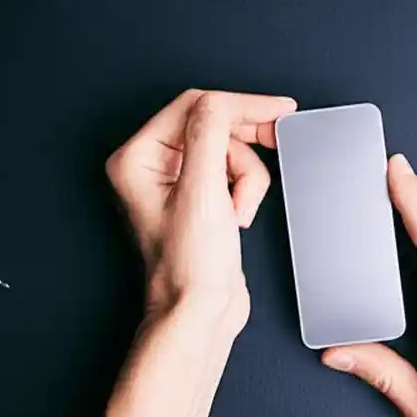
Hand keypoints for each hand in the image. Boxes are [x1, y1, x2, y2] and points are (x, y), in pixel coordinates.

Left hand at [106, 90, 295, 338]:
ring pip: (229, 151)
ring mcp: (175, 183)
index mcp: (138, 158)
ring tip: (240, 210)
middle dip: (244, 146)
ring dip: (246, 178)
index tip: (277, 109)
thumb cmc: (189, 267)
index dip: (240, 105)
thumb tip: (222, 102)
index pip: (195, 106)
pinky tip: (238, 216)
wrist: (199, 314)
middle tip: (278, 137)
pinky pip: (233, 174)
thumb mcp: (202, 191)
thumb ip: (209, 136)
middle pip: (213, 125)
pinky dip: (245, 190)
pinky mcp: (198, 199)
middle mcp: (151, 166)